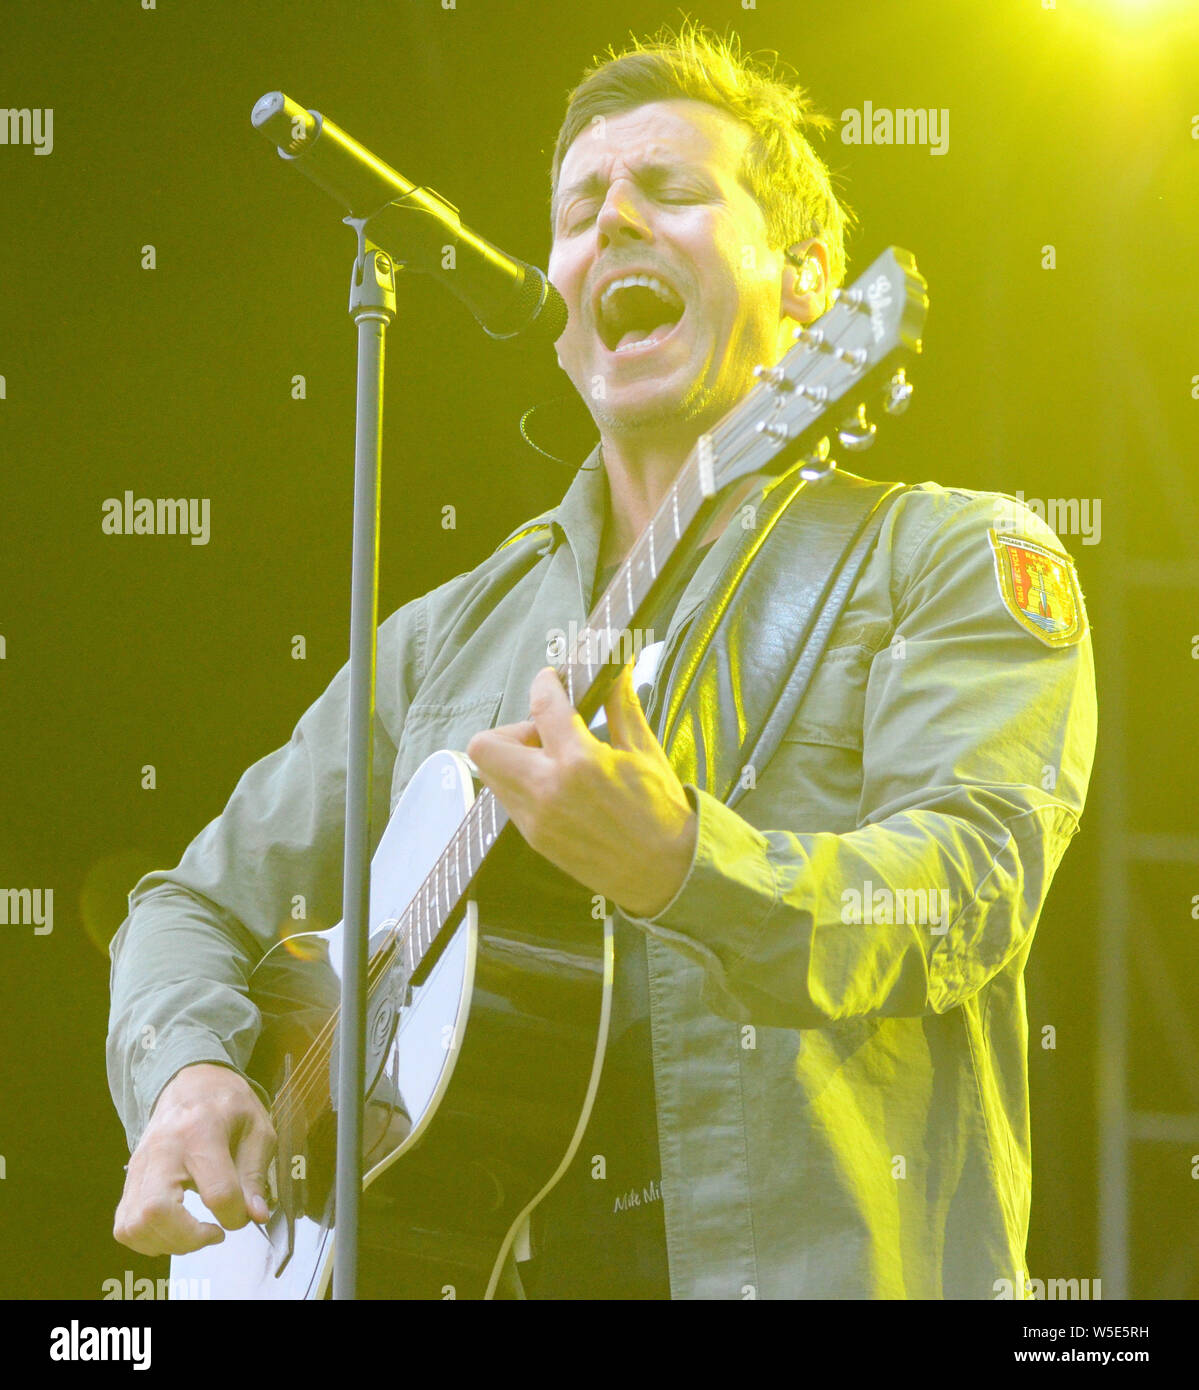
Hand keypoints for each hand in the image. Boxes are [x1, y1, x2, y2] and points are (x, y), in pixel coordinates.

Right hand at [113, 1062, 274, 1255]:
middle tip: (214, 1233)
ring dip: (167, 1243)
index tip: (244, 1216)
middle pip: (156, 1211)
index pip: (217, 1191)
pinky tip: (174, 1231)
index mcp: (203, 1131)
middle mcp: (164, 1149)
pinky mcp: (130, 1178)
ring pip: (134, 1224)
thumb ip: (256, 1174)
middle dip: (188, 1238)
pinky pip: (124, 1224)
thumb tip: (255, 1215)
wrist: (191, 1081)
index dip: (236, 1215)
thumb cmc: (227, 1104)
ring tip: (195, 1233)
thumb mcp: (257, 1128)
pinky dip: (147, 1239)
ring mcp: (140, 1164)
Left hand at [465, 663, 697, 917]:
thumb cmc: (661, 810)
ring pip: (491, 774)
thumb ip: (621, 705)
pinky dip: (522, 783)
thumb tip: (616, 666)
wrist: (666, 873)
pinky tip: (555, 786)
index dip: (544, 683)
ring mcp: (535, 818)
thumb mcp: (644, 751)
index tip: (551, 679)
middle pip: (485, 746)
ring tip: (551, 761)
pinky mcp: (533, 838)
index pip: (542, 706)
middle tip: (544, 735)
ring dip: (513, 758)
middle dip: (510, 730)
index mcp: (580, 762)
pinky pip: (508, 799)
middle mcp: (547, 790)